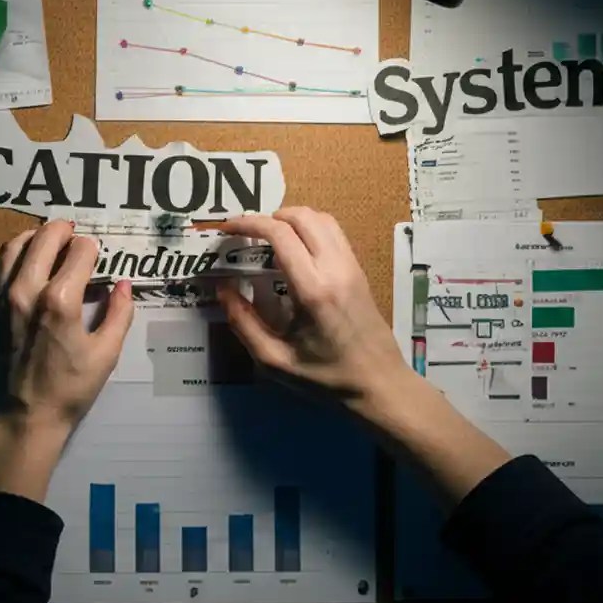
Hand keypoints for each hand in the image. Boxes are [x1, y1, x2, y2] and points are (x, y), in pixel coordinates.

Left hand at [0, 221, 133, 499]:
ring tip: (39, 244)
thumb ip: (119, 314)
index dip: (92, 249)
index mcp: (61, 300)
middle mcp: (25, 291)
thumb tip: (124, 286)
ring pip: (8, 249)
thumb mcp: (106, 355)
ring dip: (27, 239)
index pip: (80, 252)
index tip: (95, 258)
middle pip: (43, 239)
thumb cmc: (68, 392)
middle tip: (70, 234)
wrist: (23, 422)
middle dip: (61, 230)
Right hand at [220, 207, 509, 503]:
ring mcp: (351, 267)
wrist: (379, 386)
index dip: (249, 224)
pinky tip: (294, 249)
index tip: (227, 229)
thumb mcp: (275, 360)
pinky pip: (334, 233)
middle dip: (268, 216)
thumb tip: (222, 290)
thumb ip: (244, 323)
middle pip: (302, 216)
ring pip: (322, 219)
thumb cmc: (326, 379)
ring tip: (268, 237)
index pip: (280, 234)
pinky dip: (310, 228)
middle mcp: (335, 269)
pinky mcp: (359, 271)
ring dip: (291, 219)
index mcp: (313, 290)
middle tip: (245, 234)